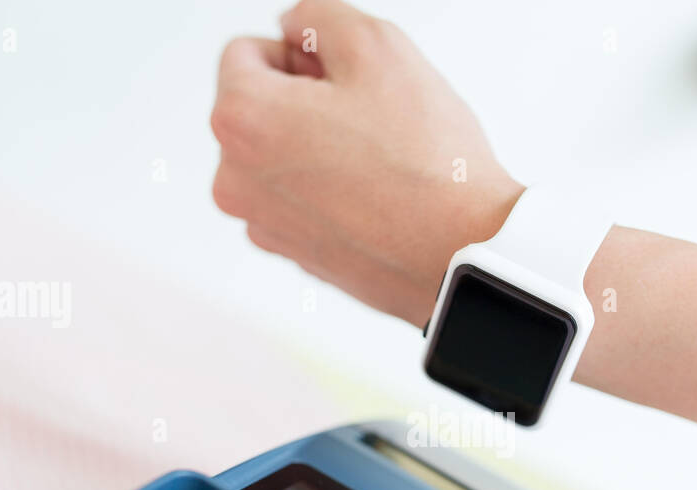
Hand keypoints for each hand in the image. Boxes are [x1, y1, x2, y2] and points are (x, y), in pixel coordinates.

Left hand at [210, 0, 523, 325]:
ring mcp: (263, 226)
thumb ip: (318, 15)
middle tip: (369, 118)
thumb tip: (296, 29)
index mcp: (240, 120)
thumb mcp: (377, 44)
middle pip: (258, 109)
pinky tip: (377, 195)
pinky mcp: (296, 257)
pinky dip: (330, 192)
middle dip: (304, 102)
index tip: (345, 78)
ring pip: (281, 159)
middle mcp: (234, 180)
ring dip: (317, 148)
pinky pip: (303, 203)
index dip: (301, 53)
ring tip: (377, 160)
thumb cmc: (426, 162)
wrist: (462, 255)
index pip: (245, 54)